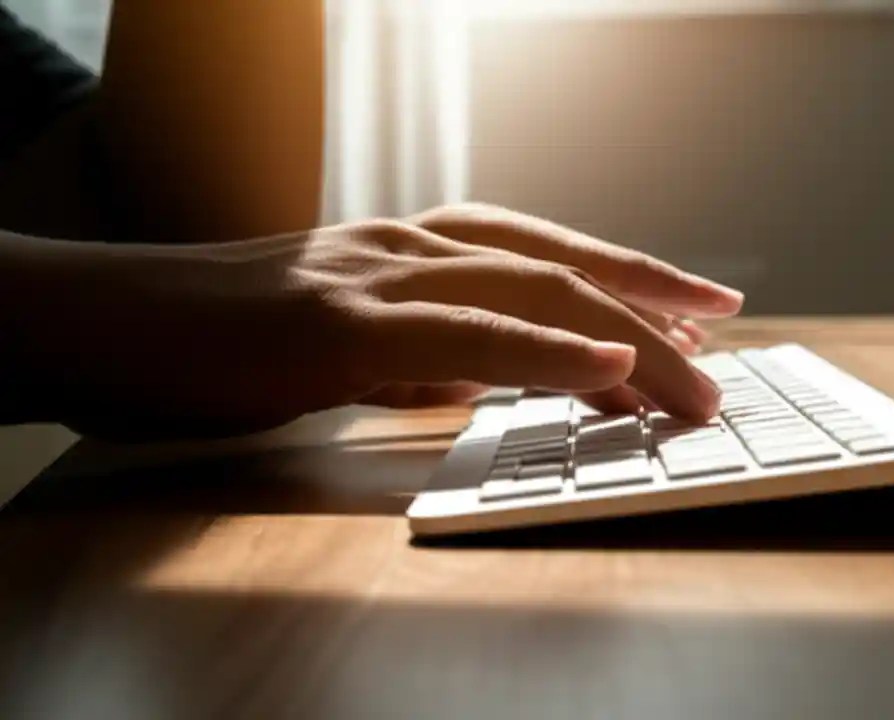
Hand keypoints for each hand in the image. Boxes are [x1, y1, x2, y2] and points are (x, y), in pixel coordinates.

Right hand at [16, 216, 740, 440]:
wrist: (103, 322)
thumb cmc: (222, 336)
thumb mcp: (347, 340)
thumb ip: (421, 350)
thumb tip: (484, 379)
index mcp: (411, 247)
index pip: (546, 251)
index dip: (628, 273)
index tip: (695, 310)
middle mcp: (406, 244)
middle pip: (560, 265)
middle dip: (652, 308)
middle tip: (720, 354)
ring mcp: (373, 274)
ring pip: (530, 289)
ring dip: (627, 337)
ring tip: (696, 379)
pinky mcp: (336, 323)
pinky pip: (462, 334)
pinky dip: (544, 349)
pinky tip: (606, 364)